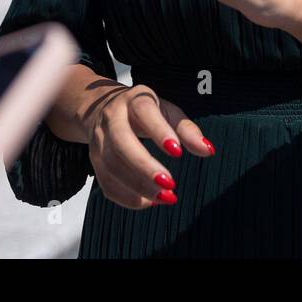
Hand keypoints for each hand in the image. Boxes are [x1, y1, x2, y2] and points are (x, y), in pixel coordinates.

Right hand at [84, 83, 213, 210]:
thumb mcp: (167, 111)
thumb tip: (208, 150)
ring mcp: (99, 140)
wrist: (102, 107)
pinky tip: (149, 201)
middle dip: (144, 166)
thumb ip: (187, 130)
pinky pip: (106, 183)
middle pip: (121, 142)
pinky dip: (128, 198)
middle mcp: (112, 118)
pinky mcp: (94, 160)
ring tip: (165, 196)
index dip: (160, 132)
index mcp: (135, 100)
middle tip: (170, 184)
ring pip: (111, 166)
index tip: (177, 152)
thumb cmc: (144, 111)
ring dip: (138, 187)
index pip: (144, 112)